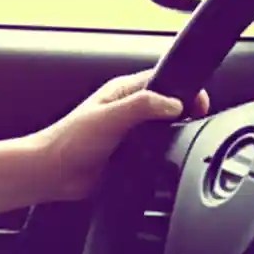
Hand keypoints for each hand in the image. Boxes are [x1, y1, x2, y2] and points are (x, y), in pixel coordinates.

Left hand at [31, 70, 209, 200]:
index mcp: (123, 91)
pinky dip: (165, 154)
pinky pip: (156, 151)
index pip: (163, 80)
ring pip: (164, 129)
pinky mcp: (131, 155)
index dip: (184, 89)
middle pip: (168, 105)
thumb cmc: (70, 141)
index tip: (199, 104)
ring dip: (174, 134)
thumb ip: (142, 106)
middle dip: (184, 112)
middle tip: (195, 122)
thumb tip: (175, 104)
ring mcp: (130, 132)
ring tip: (182, 140)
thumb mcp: (109, 117)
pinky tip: (166, 159)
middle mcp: (128, 109)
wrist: (54, 173)